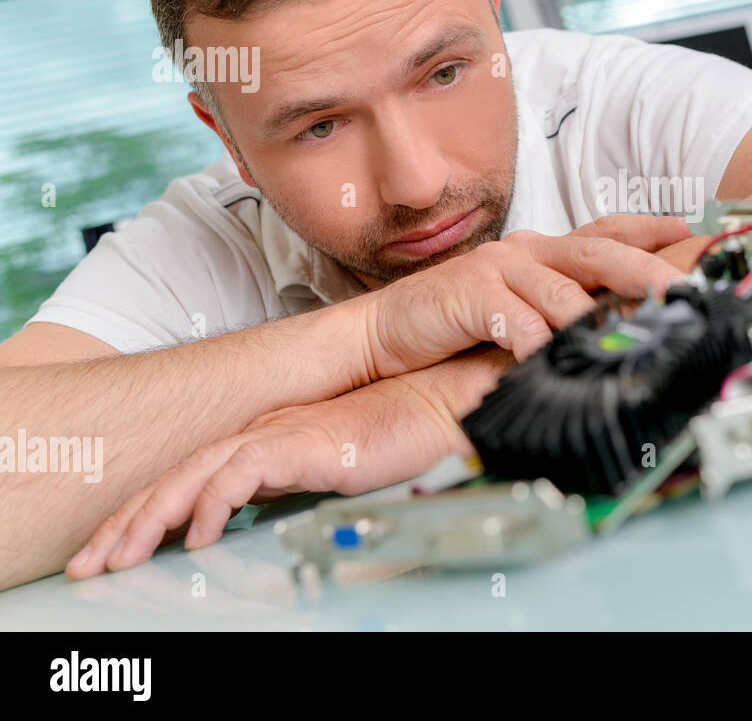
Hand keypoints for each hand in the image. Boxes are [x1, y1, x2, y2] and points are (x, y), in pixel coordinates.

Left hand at [66, 346, 513, 577]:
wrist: (442, 404)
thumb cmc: (401, 434)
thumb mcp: (332, 472)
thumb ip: (295, 488)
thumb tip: (262, 519)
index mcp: (264, 439)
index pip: (189, 477)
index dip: (147, 510)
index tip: (118, 547)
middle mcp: (261, 433)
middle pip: (176, 477)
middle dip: (127, 521)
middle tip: (93, 563)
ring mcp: (278, 435)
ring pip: (193, 477)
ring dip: (150, 518)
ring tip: (123, 557)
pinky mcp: (300, 442)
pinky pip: (240, 478)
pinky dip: (211, 506)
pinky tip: (198, 537)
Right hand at [362, 214, 690, 377]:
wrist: (387, 331)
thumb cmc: (456, 323)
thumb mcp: (519, 311)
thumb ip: (560, 312)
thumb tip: (617, 328)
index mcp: (542, 251)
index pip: (604, 230)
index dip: (646, 227)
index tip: (687, 230)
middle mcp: (525, 251)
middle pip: (596, 251)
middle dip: (642, 268)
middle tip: (678, 289)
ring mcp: (497, 268)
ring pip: (559, 288)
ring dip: (596, 314)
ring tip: (628, 335)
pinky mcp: (470, 293)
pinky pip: (514, 318)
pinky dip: (537, 341)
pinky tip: (555, 359)